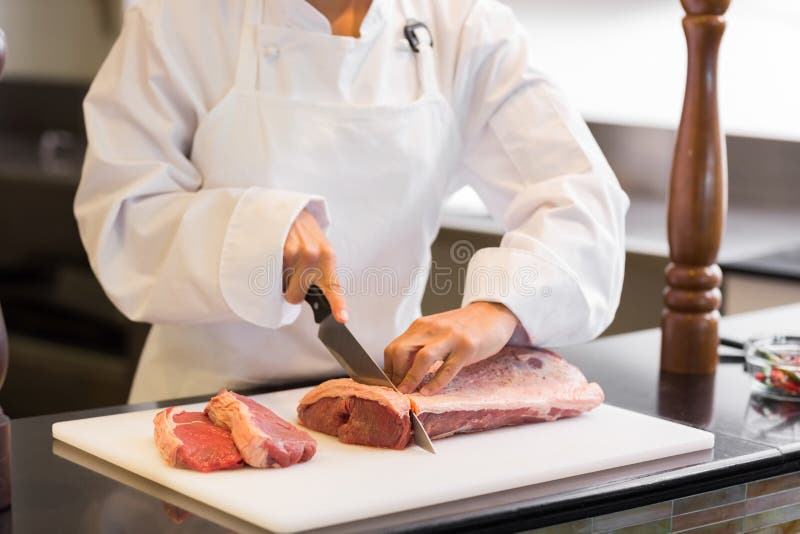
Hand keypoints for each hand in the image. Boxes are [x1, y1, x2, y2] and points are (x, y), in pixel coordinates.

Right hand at [283, 209, 347, 321]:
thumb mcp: (321, 249)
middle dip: (292, 290)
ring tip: (286, 258)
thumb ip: (321, 273)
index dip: (338, 305)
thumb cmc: (306, 234)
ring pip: (282, 287)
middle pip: (296, 296)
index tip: (342, 318)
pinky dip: (273, 270)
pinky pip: (272, 276)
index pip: (333, 286)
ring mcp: (295, 253)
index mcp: (328, 257)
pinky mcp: (279, 250)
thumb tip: (319, 300)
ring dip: (282, 278)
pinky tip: (278, 254)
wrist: (290, 211)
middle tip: (293, 272)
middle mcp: (313, 255)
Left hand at [385, 302, 519, 395]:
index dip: (389, 370)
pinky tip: (429, 392)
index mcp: (421, 326)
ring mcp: (450, 337)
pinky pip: (447, 368)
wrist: (493, 312)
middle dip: (395, 375)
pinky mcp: (467, 347)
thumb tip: (402, 372)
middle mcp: (431, 329)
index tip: (391, 385)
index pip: (394, 348)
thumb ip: (421, 345)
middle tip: (398, 391)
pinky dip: (435, 383)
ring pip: (422, 358)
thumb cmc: (464, 327)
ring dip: (411, 379)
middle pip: (401, 352)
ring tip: (408, 393)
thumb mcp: (437, 331)